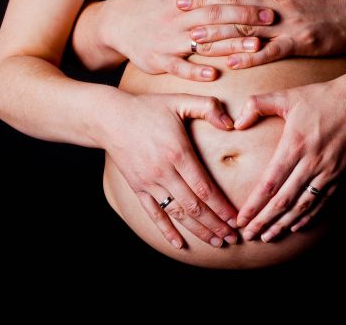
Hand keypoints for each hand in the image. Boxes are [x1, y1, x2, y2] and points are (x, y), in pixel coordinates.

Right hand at [98, 0, 276, 79]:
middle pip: (216, 15)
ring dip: (230, 44)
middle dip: (245, 15)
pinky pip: (179, 67)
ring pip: (203, 42)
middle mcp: (179, 18)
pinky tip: (214, 75)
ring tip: (255, 46)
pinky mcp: (159, 60)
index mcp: (186, 0)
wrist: (119, 25)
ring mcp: (169, 40)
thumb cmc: (157, 10)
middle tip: (270, 18)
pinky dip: (196, 71)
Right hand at [100, 91, 239, 248]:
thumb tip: (232, 122)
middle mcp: (164, 172)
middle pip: (194, 206)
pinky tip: (179, 244)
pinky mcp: (138, 188)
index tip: (237, 219)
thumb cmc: (148, 108)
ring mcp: (149, 182)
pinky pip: (154, 213)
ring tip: (216, 242)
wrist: (109, 117)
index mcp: (178, 153)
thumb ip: (208, 107)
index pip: (205, 188)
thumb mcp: (179, 101)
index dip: (222, 207)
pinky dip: (166, 230)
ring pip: (177, 213)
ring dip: (198, 230)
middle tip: (232, 237)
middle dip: (215, 224)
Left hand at [177, 0, 345, 68]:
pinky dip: (251, 56)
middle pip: (234, 8)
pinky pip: (271, 51)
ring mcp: (288, 23)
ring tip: (196, 42)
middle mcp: (276, 2)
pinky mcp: (300, 42)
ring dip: (221, 36)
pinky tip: (232, 62)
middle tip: (179, 18)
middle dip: (205, 13)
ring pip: (248, 29)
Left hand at [233, 72, 345, 241]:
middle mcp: (312, 163)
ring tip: (268, 237)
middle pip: (284, 201)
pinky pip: (323, 202)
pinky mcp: (342, 175)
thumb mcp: (287, 96)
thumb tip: (236, 123)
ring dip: (284, 224)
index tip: (240, 220)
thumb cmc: (322, 98)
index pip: (269, 184)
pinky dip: (309, 217)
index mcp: (295, 145)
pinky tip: (296, 226)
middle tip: (249, 236)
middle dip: (264, 221)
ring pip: (303, 206)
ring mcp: (329, 172)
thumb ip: (257, 105)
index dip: (254, 206)